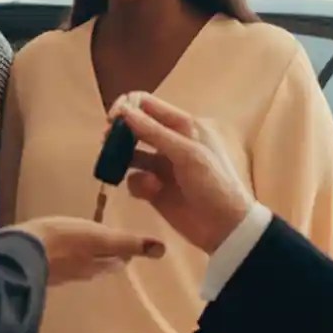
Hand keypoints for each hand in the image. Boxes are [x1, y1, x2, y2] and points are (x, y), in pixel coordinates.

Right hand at [2, 216, 164, 285]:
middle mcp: (81, 273)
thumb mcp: (99, 237)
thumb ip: (127, 243)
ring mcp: (60, 272)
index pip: (118, 260)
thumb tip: (161, 249)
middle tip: (109, 239)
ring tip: (86, 240)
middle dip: (107, 254)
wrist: (20, 253)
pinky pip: (60, 261)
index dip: (125, 250)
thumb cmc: (62, 240)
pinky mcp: (41, 267)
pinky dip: (66, 253)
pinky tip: (60, 244)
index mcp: (96, 265)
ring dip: (86, 254)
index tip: (127, 241)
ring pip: (81, 264)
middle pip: (101, 265)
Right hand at [108, 92, 252, 253]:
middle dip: (119, 134)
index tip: (112, 120)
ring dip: (122, 158)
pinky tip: (151, 192)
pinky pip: (133, 179)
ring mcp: (160, 165)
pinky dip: (137, 184)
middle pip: (133, 127)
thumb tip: (124, 111)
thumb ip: (154, 132)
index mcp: (183, 125)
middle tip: (107, 143)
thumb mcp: (187, 154)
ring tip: (118, 167)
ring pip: (129, 153)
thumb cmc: (214, 184)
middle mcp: (169, 141)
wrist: (226, 228)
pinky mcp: (153, 189)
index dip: (127, 107)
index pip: (147, 104)